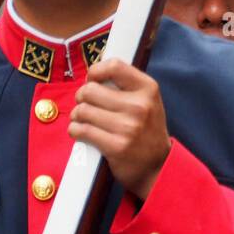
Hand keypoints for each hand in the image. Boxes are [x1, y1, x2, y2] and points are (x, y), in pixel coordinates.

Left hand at [70, 58, 170, 199]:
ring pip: (82, 111)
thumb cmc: (147, 131)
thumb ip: (126, 85)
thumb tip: (92, 75)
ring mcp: (128, 127)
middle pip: (90, 90)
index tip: (92, 80)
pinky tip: (82, 132)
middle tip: (86, 105)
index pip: (114, 66)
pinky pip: (80, 130)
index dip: (95, 71)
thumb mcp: (148, 102)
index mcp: (149, 89)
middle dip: (82, 98)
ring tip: (85, 120)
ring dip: (78, 116)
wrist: (158, 166)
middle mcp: (140, 106)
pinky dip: (76, 131)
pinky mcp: (116, 146)